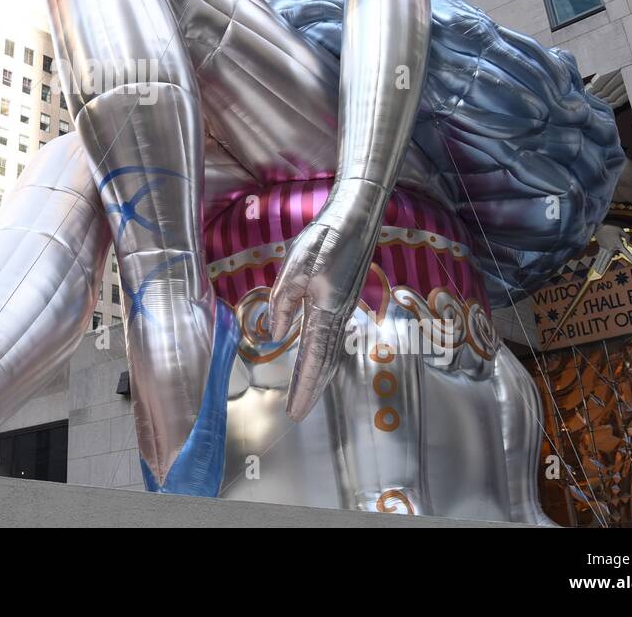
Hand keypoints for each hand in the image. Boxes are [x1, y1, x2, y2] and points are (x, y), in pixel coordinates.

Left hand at [268, 179, 384, 420]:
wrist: (357, 218)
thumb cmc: (325, 239)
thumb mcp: (294, 267)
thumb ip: (283, 303)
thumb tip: (275, 335)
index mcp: (325, 310)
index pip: (313, 358)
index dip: (303, 387)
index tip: (295, 411)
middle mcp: (338, 316)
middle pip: (325, 363)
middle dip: (311, 390)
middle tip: (297, 413)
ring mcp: (343, 309)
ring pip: (330, 352)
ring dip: (317, 377)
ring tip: (305, 395)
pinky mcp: (342, 300)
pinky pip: (332, 338)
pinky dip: (322, 357)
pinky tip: (314, 360)